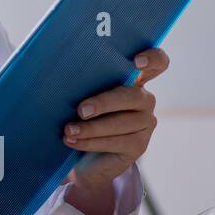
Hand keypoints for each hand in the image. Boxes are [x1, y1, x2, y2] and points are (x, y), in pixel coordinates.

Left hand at [62, 48, 167, 208]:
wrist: (84, 156)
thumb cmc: (79, 115)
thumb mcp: (81, 95)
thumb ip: (83, 82)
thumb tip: (57, 70)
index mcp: (133, 79)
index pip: (157, 63)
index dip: (153, 58)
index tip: (136, 62)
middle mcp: (144, 99)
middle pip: (133, 96)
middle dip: (104, 102)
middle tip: (80, 110)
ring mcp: (145, 123)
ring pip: (122, 122)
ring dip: (92, 128)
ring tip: (68, 130)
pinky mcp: (139, 145)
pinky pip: (116, 142)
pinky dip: (91, 142)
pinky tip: (72, 141)